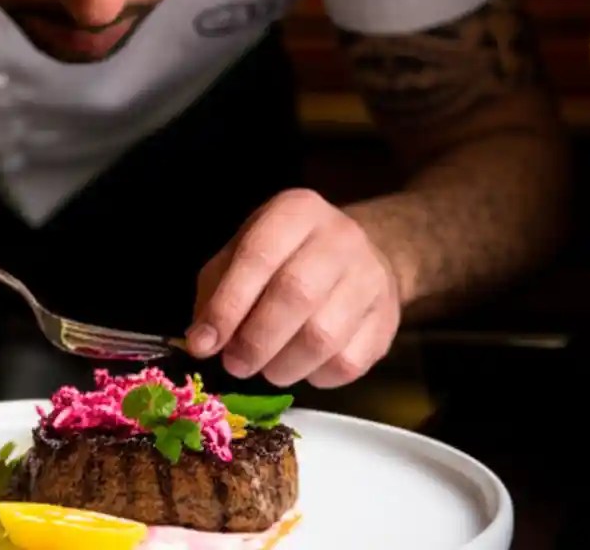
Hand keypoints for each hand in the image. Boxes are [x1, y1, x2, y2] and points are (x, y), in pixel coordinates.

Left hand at [187, 189, 400, 388]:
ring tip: (267, 369)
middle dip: (255, 340)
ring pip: (323, 336)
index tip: (204, 344)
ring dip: (283, 366)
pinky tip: (303, 366)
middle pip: (296, 294)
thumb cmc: (286, 257)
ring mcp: (371, 278)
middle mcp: (340, 237)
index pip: (258, 256)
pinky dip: (316, 376)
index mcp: (296, 212)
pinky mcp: (388, 320)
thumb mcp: (243, 252)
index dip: (227, 305)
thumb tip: (201, 342)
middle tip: (235, 364)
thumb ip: (216, 292)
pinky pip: (348, 363)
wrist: (360, 258)